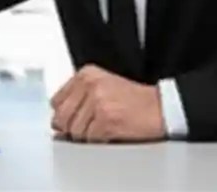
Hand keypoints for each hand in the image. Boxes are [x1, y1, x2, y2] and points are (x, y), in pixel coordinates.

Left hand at [50, 65, 164, 143]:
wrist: (161, 107)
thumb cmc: (135, 100)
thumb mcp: (102, 87)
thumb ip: (78, 99)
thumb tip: (56, 123)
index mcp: (86, 74)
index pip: (56, 100)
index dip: (62, 115)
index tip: (71, 119)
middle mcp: (90, 85)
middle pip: (62, 117)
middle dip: (70, 128)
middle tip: (85, 129)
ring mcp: (98, 102)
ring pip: (75, 130)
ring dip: (86, 136)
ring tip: (102, 129)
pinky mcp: (106, 120)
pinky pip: (90, 139)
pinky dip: (98, 141)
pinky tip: (109, 134)